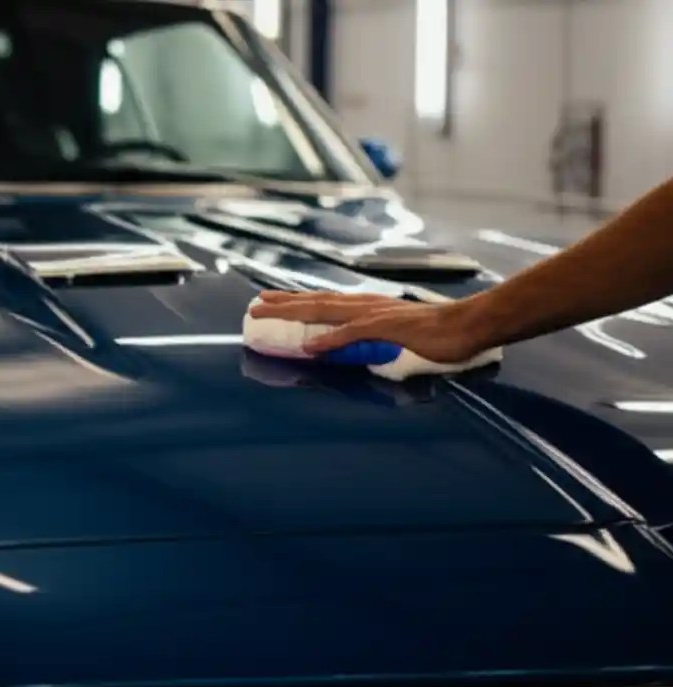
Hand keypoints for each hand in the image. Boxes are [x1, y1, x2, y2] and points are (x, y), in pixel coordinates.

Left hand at [248, 291, 491, 362]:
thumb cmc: (437, 332)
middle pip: (315, 301)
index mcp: (366, 307)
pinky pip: (354, 334)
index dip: (294, 301)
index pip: (323, 302)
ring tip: (268, 314)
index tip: (270, 301)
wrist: (468, 325)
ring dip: (294, 312)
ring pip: (325, 310)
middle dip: (282, 303)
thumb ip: (370, 339)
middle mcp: (365, 306)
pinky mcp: (388, 328)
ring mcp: (375, 315)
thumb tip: (350, 350)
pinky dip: (331, 339)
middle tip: (255, 305)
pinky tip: (312, 345)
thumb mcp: (395, 335)